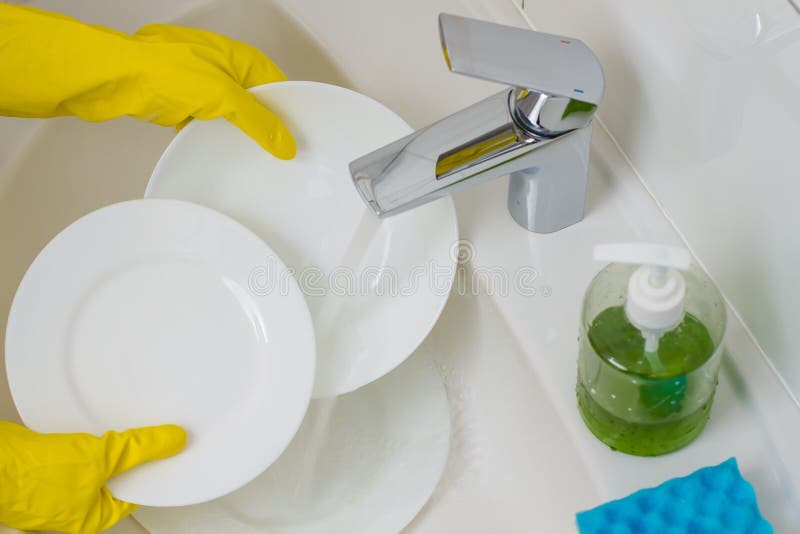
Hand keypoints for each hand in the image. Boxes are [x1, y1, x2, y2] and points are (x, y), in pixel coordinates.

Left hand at [0, 4, 294, 158]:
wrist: (113, 78)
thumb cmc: (161, 70)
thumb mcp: (223, 97)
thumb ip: (258, 122)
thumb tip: (285, 142)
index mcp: (239, 57)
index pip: (277, 86)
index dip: (289, 111)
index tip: (298, 137)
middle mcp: (221, 66)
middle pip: (255, 102)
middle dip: (264, 126)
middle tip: (277, 152)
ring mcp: (199, 82)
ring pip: (228, 114)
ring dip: (233, 133)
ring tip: (247, 158)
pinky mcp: (179, 100)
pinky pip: (204, 122)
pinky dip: (207, 136)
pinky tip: (211, 152)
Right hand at [0, 421, 185, 533]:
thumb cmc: (31, 477)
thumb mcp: (101, 459)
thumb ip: (141, 449)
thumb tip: (174, 440)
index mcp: (93, 517)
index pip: (137, 494)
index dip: (156, 472)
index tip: (173, 452)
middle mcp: (77, 505)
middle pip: (119, 477)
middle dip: (134, 456)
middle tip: (154, 434)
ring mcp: (62, 485)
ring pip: (99, 461)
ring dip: (110, 443)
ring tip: (126, 426)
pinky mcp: (48, 465)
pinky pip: (80, 450)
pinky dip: (90, 437)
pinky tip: (96, 424)